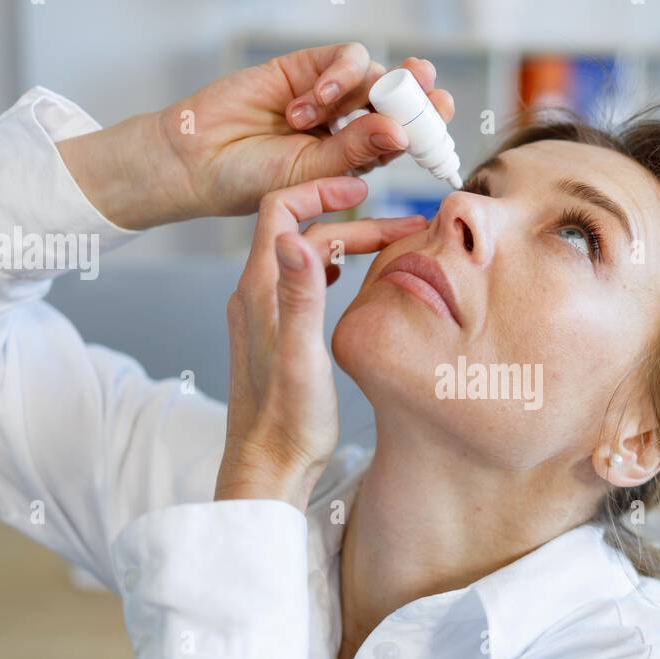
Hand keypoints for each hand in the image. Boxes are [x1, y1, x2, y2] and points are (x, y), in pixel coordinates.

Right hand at [57, 44, 453, 229]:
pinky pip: (342, 59)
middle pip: (399, 98)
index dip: (429, 127)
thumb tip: (401, 131)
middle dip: (419, 94)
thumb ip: (355, 150)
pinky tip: (305, 104)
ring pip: (373, 74)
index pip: (406, 137)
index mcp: (358, 157)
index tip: (446, 124)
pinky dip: (334, 77)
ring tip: (316, 117)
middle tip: (431, 93)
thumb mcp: (310, 174)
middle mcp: (349, 124)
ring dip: (358, 91)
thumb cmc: (251, 182)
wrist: (197, 161)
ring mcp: (329, 94)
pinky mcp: (305, 67)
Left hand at [214, 177, 424, 510]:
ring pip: (304, 257)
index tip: (364, 190)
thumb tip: (294, 238)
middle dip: (353, 221)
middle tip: (404, 228)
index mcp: (260, 291)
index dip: (321, 190)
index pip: (280, 209)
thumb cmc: (288, 422)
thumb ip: (300, 295)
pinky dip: (332, 268)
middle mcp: (255, 296)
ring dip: (345, 243)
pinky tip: (351, 280)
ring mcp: (262, 315)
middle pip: (300, 232)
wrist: (267, 468)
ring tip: (390, 247)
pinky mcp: (273, 335)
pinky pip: (301, 283)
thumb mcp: (301, 355)